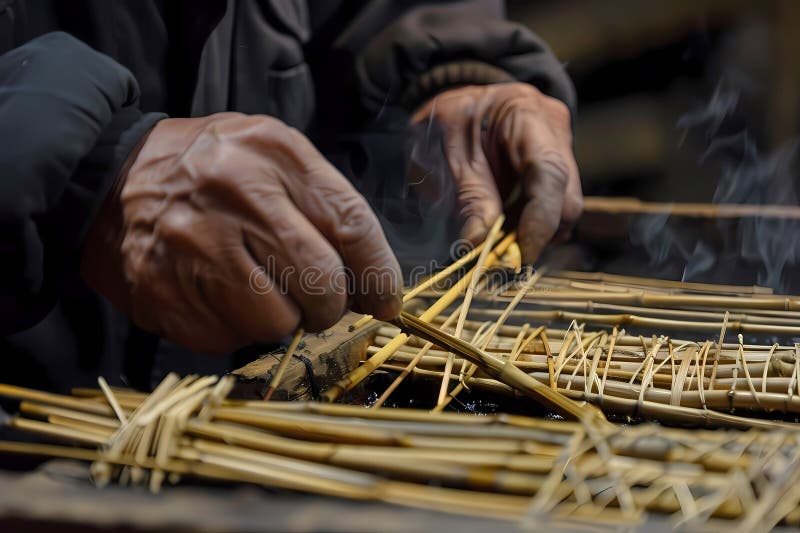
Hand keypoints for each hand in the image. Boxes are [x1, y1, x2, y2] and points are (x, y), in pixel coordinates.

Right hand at [82, 113, 401, 352]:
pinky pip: (230, 337)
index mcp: (274, 155)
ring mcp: (196, 247)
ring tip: (257, 289)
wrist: (112, 179)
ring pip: (278, 321)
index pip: (351, 225)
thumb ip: (325, 205)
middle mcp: (237, 197)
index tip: (386, 301)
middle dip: (330, 305)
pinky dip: (237, 327)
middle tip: (317, 300)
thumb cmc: (210, 170)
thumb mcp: (271, 155)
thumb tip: (374, 282)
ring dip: (282, 319)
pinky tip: (219, 295)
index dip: (379, 274)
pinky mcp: (166, 292)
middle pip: (321, 284)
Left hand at [412, 82, 581, 262]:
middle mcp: (555, 132)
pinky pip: (550, 209)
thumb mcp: (444, 151)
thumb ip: (467, 195)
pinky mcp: (555, 172)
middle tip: (498, 257)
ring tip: (495, 238)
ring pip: (562, 211)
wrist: (459, 105)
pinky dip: (527, 226)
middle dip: (535, 234)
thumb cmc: (448, 120)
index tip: (519, 255)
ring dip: (530, 234)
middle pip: (566, 199)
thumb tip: (480, 244)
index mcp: (526, 113)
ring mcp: (561, 152)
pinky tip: (503, 227)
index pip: (549, 173)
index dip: (540, 221)